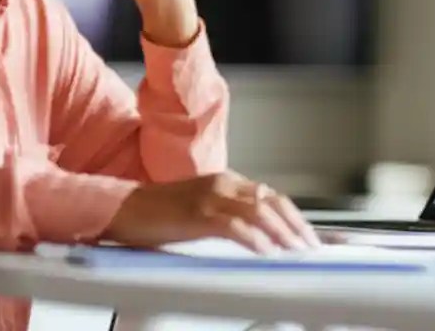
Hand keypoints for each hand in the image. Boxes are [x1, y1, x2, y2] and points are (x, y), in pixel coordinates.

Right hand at [102, 171, 322, 253]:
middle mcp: (223, 183)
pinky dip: (254, 239)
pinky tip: (265, 252)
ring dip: (282, 233)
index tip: (308, 236)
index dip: (294, 216)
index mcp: (226, 181)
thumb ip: (229, 215)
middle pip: (272, 201)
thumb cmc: (159, 213)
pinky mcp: (197, 214)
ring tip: (295, 251)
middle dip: (296, 225)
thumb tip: (260, 236)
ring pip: (259, 211)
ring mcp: (210, 197)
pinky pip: (234, 226)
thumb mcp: (202, 209)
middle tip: (310, 247)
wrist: (124, 208)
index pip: (271, 196)